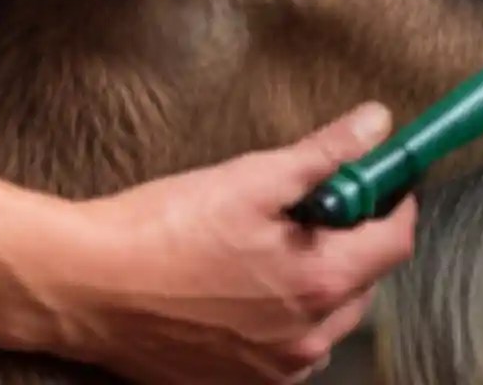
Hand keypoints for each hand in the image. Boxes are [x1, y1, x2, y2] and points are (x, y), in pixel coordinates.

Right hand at [0, 102, 417, 384]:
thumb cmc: (160, 230)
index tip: (380, 178)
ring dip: (319, 282)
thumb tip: (377, 125)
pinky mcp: (241, 384)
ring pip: (328, 319)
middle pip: (365, 281)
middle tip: (310, 205)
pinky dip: (286, 318)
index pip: (396, 241)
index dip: (394, 201)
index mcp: (319, 283)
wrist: (86, 286)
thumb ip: (324, 154)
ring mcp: (275, 370)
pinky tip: (245, 288)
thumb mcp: (249, 178)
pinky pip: (291, 350)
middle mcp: (308, 340)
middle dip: (351, 240)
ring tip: (267, 247)